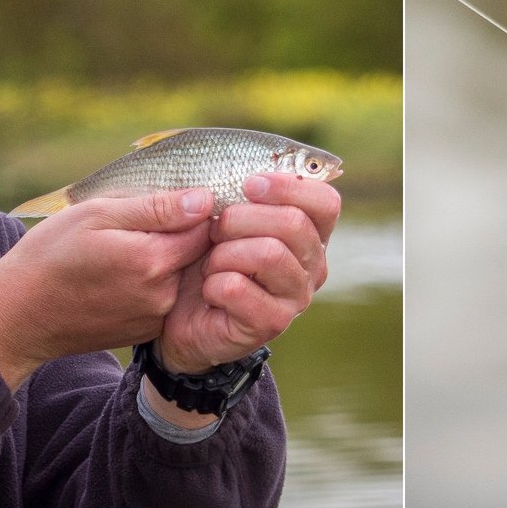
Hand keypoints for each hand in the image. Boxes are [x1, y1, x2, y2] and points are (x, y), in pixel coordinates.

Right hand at [0, 189, 214, 389]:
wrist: (19, 315)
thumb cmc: (50, 255)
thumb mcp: (96, 215)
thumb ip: (155, 207)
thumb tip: (204, 199)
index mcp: (152, 259)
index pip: (203, 226)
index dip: (190, 209)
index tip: (163, 203)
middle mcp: (161, 294)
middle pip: (194, 252)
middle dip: (176, 234)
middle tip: (134, 226)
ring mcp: (154, 318)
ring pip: (179, 275)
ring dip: (162, 259)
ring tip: (121, 251)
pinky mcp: (144, 332)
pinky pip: (162, 298)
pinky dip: (150, 283)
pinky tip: (118, 277)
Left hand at [154, 173, 339, 372]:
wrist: (180, 316)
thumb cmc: (204, 258)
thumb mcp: (215, 218)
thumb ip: (228, 196)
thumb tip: (229, 186)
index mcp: (309, 233)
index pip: (326, 202)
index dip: (289, 186)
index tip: (248, 184)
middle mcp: (312, 265)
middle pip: (293, 223)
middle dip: (241, 218)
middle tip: (215, 231)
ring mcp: (296, 297)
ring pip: (269, 254)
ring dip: (225, 254)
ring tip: (211, 265)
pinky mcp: (272, 323)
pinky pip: (238, 289)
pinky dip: (213, 284)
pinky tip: (211, 292)